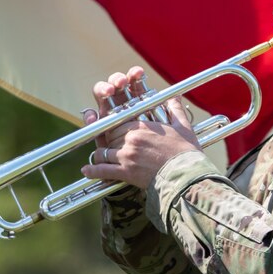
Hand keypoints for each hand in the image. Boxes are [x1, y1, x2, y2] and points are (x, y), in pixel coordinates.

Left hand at [80, 67, 200, 188]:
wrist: (186, 175)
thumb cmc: (186, 152)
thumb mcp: (183, 127)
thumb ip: (175, 110)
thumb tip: (174, 97)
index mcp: (142, 126)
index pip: (119, 123)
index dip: (116, 129)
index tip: (116, 133)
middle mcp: (131, 138)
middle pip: (110, 137)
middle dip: (109, 142)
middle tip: (110, 147)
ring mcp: (127, 155)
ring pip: (104, 152)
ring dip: (101, 156)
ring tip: (98, 159)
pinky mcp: (126, 172)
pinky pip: (103, 170)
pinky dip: (93, 171)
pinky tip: (86, 172)